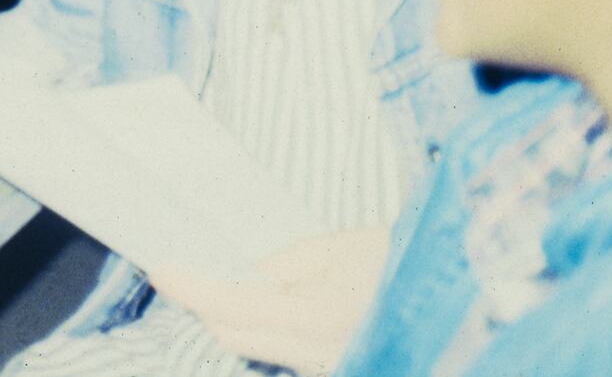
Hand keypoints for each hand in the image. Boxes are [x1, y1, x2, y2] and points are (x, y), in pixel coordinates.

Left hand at [154, 226, 389, 375]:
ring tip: (212, 283)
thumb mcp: (339, 247)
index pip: (234, 308)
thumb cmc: (398, 260)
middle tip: (177, 274)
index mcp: (318, 318)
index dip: (192, 290)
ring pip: (252, 348)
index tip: (160, 271)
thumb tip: (245, 277)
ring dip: (227, 317)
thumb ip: (285, 266)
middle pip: (234, 335)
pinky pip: (277, 352)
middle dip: (202, 305)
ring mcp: (325, 368)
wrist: (450, 292)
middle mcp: (317, 355)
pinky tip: (255, 303)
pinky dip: (256, 328)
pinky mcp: (331, 370)